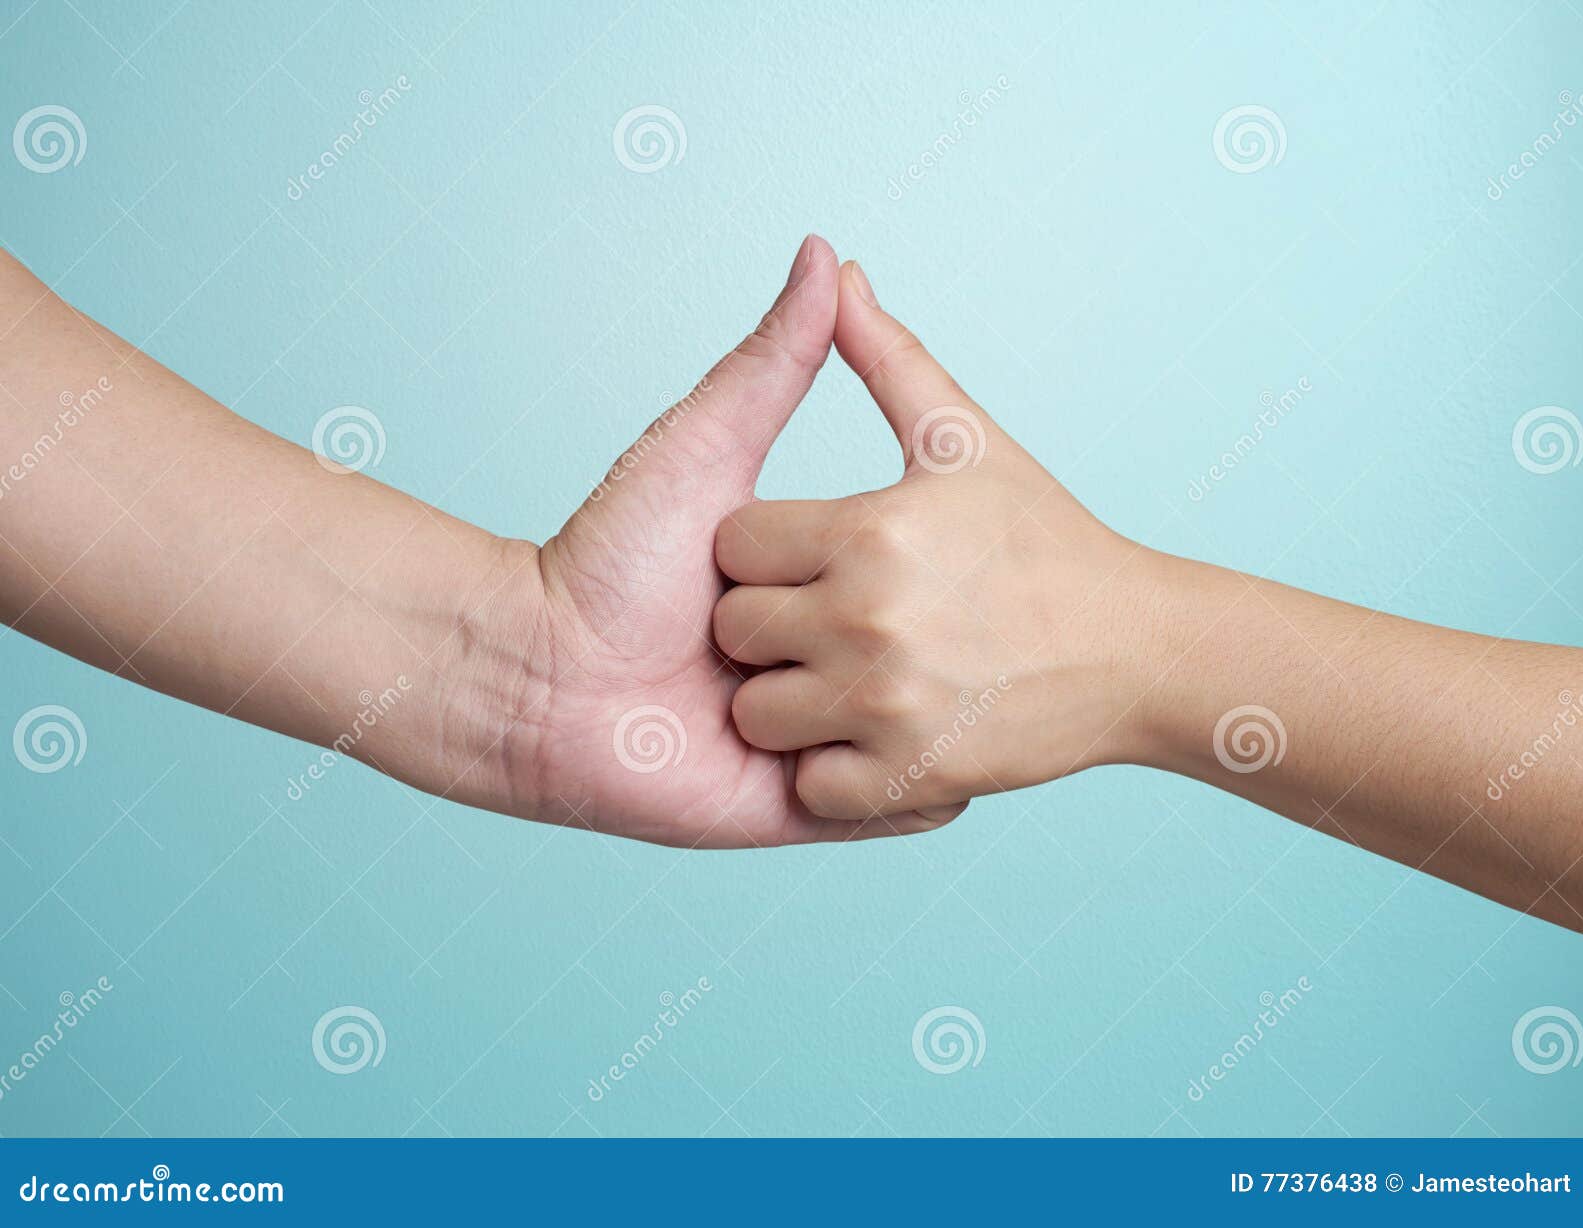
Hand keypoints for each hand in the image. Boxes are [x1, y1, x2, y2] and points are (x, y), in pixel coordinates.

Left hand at [476, 239, 953, 845]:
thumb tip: (819, 251)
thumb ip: (770, 362)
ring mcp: (822, 738)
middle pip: (895, 651)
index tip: (842, 554)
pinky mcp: (808, 809)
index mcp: (815, 584)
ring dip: (853, 713)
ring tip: (778, 698)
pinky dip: (887, 788)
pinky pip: (889, 805)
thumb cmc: (608, 559)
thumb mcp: (706, 448)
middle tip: (757, 640)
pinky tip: (869, 755)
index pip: (883, 569)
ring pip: (894, 727)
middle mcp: (825, 660)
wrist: (534, 680)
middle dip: (849, 641)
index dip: (858, 556)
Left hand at [711, 261, 1162, 819]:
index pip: (744, 543)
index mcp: (870, 531)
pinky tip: (881, 737)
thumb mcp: (958, 440)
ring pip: (760, 712)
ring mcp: (885, 708)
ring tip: (858, 686)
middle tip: (842, 625)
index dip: (771, 552)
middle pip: (741, 628)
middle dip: (771, 628)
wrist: (1141, 655)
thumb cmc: (1042, 542)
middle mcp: (867, 620)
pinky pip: (810, 784)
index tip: (825, 558)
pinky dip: (834, 773)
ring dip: (793, 707)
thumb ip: (879, 355)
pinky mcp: (901, 785)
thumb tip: (832, 262)